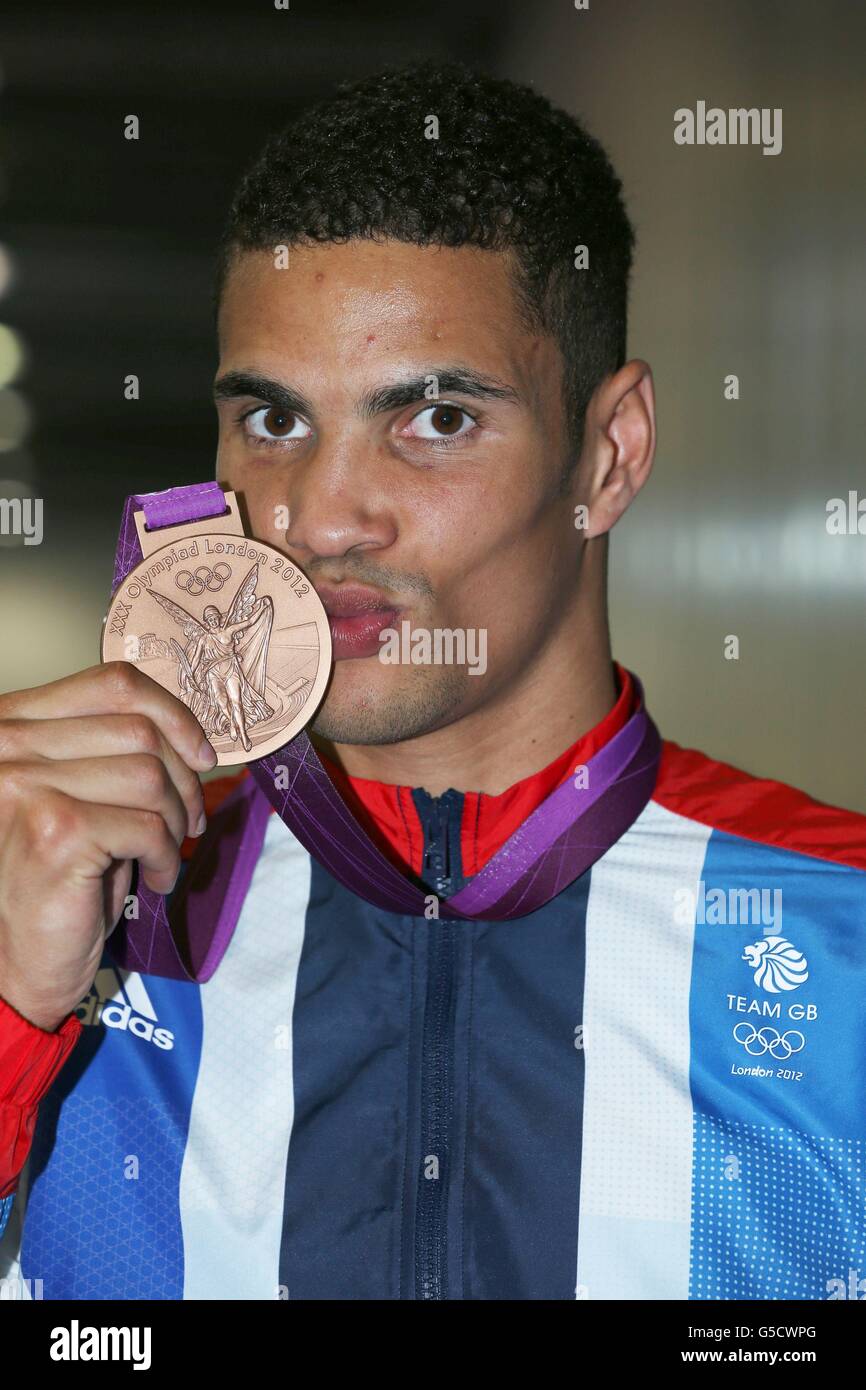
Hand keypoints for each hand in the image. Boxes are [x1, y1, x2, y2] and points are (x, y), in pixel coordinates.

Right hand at [0, 662, 215, 1031]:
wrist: (15, 960)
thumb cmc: (56, 879)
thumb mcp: (80, 796)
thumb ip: (110, 752)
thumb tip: (188, 734)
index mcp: (15, 725)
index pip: (113, 683)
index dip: (173, 714)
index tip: (200, 755)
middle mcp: (10, 746)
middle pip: (140, 731)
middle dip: (183, 780)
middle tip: (189, 821)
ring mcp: (27, 785)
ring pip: (149, 777)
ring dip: (175, 821)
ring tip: (166, 853)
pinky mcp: (56, 830)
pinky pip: (148, 825)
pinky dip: (166, 856)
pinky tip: (154, 879)